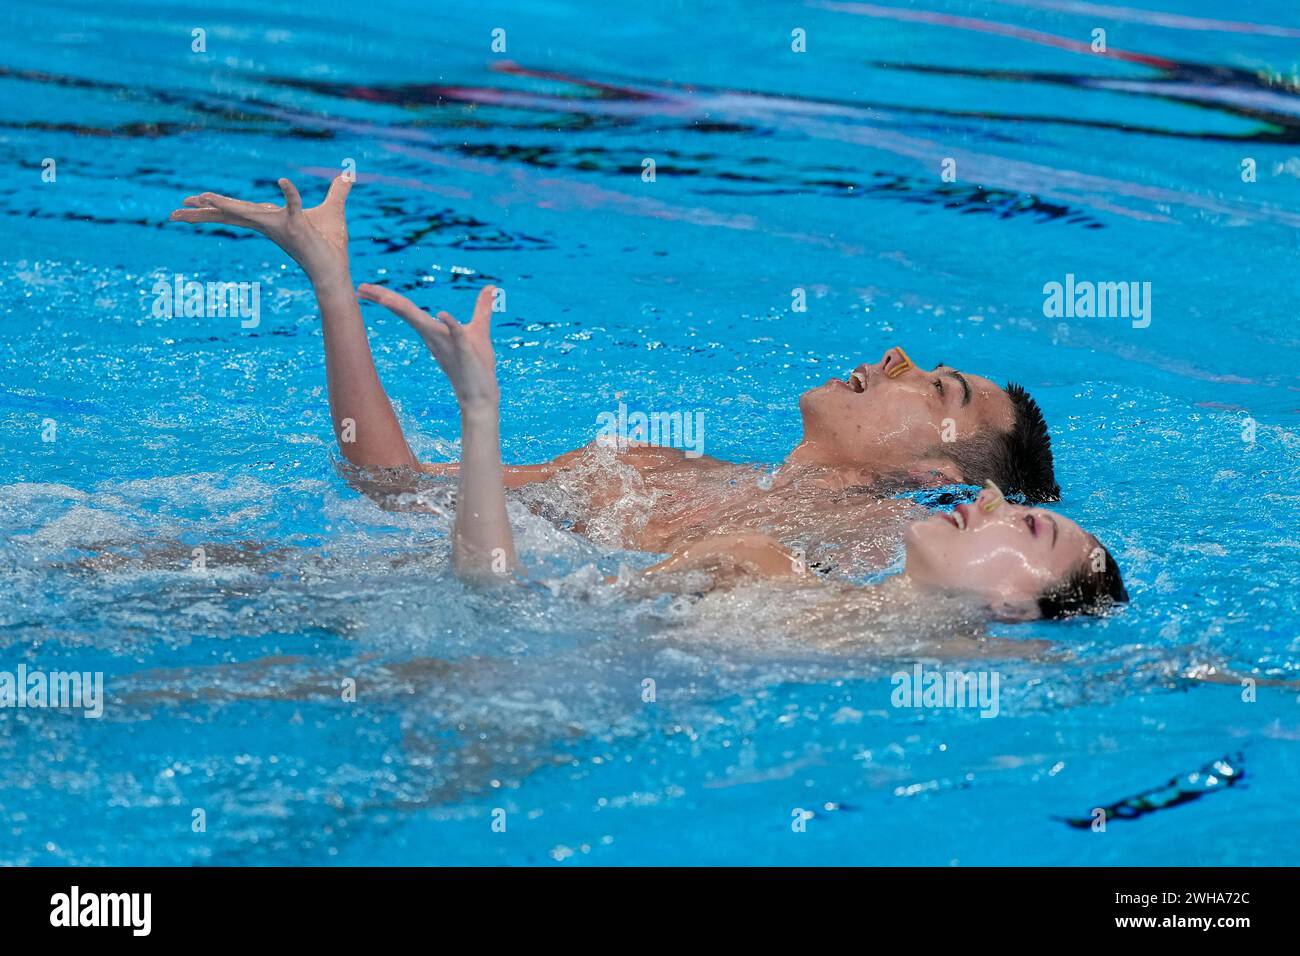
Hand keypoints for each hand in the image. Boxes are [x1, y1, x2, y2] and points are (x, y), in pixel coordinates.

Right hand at [169, 175, 352, 283]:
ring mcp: (282, 227)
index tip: (193, 200)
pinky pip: (294, 208)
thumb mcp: (333, 210)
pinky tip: (284, 181)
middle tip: (176, 209)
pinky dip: (290, 195)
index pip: (239, 209)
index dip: (216, 204)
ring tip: (203, 196)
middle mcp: (270, 224)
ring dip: (227, 203)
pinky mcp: (299, 228)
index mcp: (271, 219)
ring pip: (250, 211)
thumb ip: (337, 191)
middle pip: (233, 212)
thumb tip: (346, 174)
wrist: (337, 270)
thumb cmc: (331, 245)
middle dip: (205, 210)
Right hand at [358, 284, 499, 413]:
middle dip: (384, 299)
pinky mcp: (465, 353)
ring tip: (386, 298)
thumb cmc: (477, 364)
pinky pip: (456, 336)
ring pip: (423, 324)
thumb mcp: (480, 329)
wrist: (481, 395)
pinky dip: (451, 325)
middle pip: (406, 313)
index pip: (407, 309)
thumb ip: (482, 307)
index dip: (386, 297)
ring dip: (406, 310)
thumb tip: (489, 288)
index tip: (364, 288)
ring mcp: (447, 345)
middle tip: (360, 289)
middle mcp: (435, 336)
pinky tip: (442, 314)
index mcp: (434, 330)